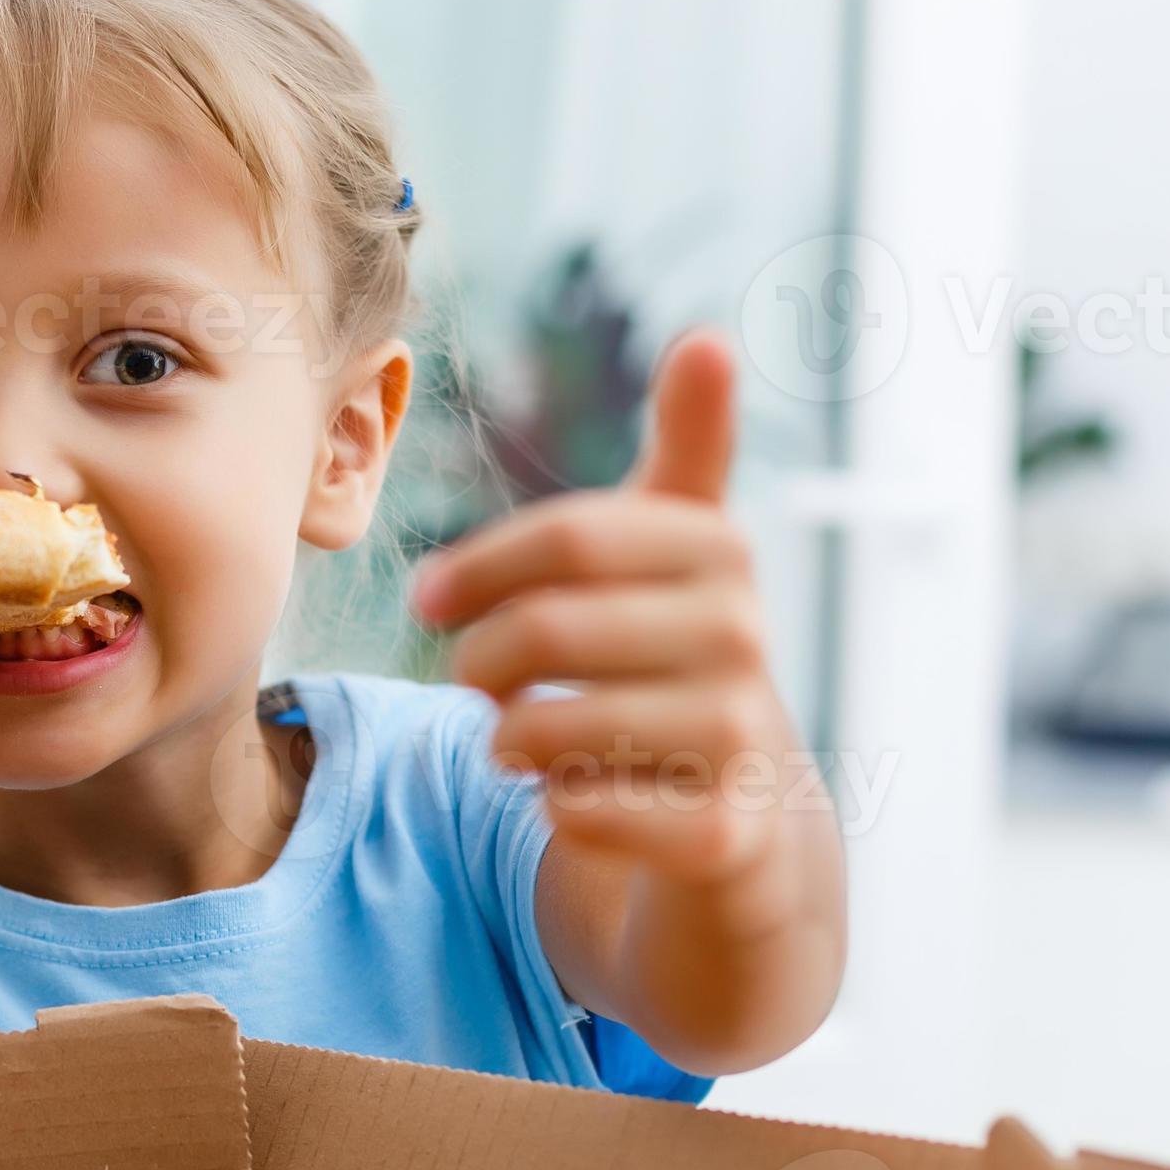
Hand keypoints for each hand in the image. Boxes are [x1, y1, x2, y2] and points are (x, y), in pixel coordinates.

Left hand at [410, 332, 800, 882]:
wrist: (745, 822)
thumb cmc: (678, 665)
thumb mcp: (682, 555)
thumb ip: (688, 451)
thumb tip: (709, 336)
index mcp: (718, 552)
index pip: (569, 536)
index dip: (476, 568)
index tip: (424, 600)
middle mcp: (745, 636)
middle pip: (547, 631)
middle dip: (478, 663)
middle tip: (470, 684)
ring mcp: (743, 738)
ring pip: (553, 729)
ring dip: (506, 742)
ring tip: (518, 742)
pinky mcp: (724, 833)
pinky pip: (581, 814)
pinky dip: (550, 809)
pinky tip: (571, 799)